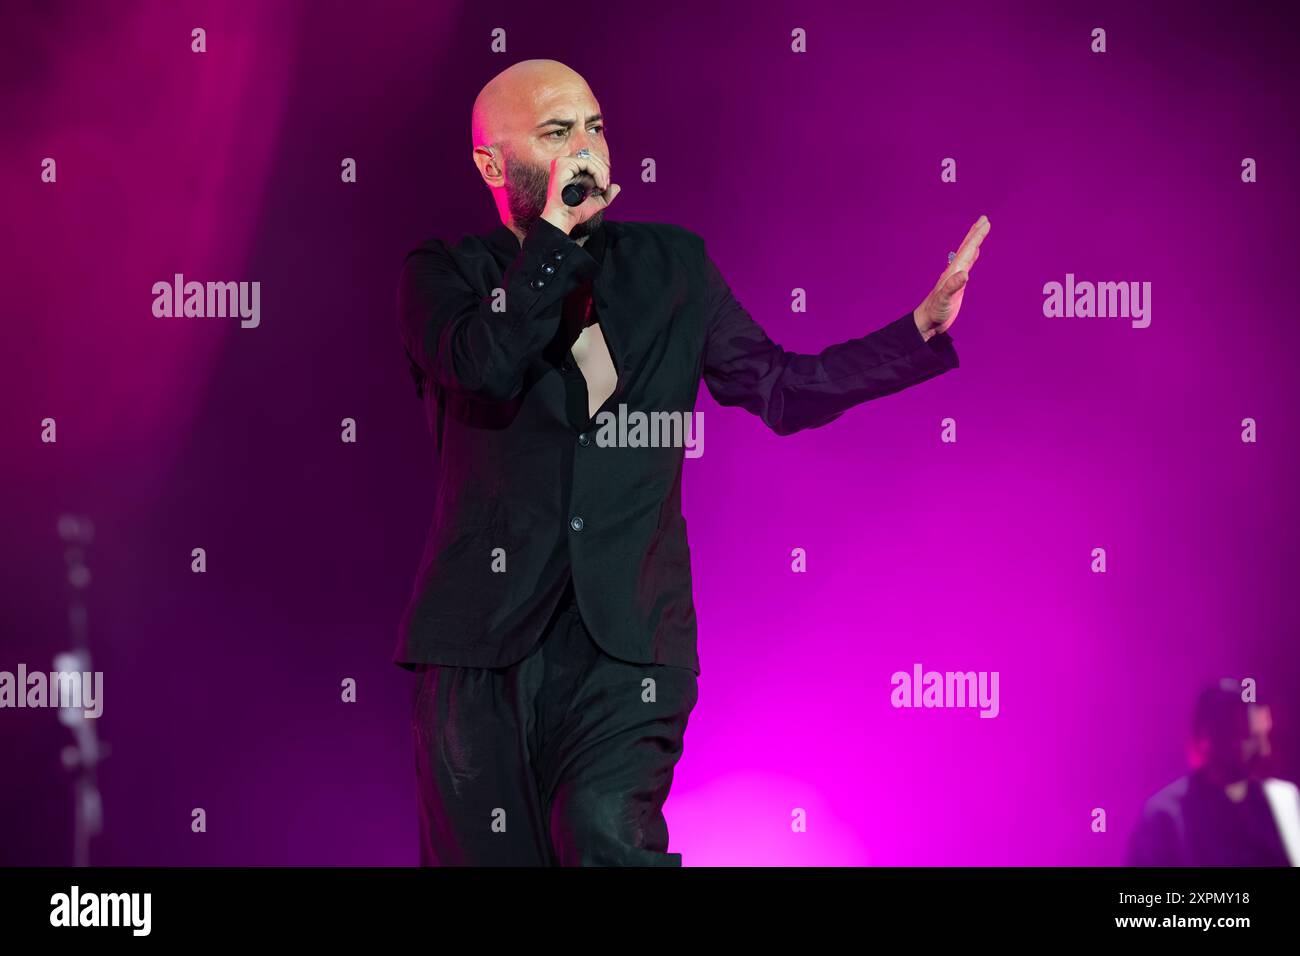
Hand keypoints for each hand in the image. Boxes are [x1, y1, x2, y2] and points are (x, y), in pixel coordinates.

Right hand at [541, 151, 620, 233]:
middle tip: (606, 185)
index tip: (605, 186)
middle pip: (591, 156)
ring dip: (601, 172)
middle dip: (603, 170)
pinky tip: (598, 185)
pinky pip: (586, 162)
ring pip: (590, 159)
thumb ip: (606, 195)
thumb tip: (617, 187)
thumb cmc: (574, 212)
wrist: (564, 218)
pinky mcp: (563, 164)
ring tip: (602, 186)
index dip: (601, 170)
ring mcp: (562, 162)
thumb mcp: (595, 202)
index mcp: (570, 170)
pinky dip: (597, 173)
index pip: (590, 160)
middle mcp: (565, 164)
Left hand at [914, 215, 989, 339]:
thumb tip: (965, 274)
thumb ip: (953, 287)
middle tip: (984, 219)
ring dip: (974, 242)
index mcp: (953, 272)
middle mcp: (954, 271)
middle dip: (975, 234)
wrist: (927, 322)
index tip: (986, 223)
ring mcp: (955, 277)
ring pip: (967, 255)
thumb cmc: (934, 312)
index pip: (967, 250)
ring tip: (980, 231)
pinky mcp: (957, 284)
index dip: (977, 237)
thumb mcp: (944, 300)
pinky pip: (966, 265)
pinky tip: (975, 253)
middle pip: (966, 248)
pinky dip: (972, 257)